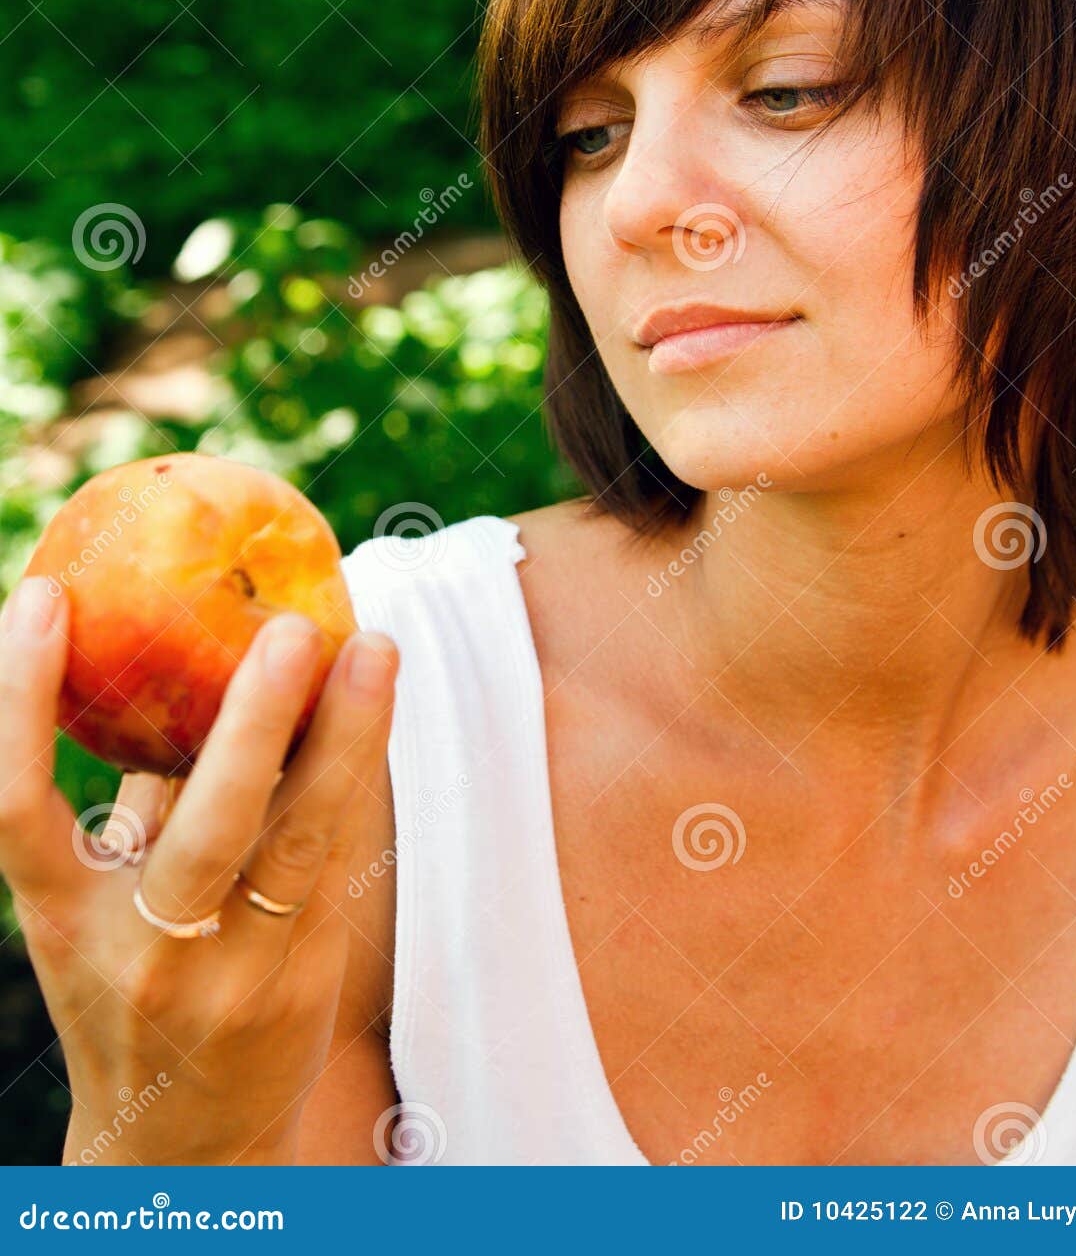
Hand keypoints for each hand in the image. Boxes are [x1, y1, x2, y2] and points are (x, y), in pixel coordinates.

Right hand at [0, 575, 396, 1165]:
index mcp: (63, 918)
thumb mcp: (105, 900)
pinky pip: (338, 859)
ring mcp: (233, 976)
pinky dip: (357, 776)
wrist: (183, 1143)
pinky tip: (375, 704)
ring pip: (302, 844)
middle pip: (203, 830)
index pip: (18, 806)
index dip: (17, 702)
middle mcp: (145, 950)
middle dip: (253, 724)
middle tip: (292, 626)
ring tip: (375, 646)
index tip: (37, 595)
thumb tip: (180, 652)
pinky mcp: (303, 983)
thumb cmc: (135, 981)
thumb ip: (142, 794)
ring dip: (347, 739)